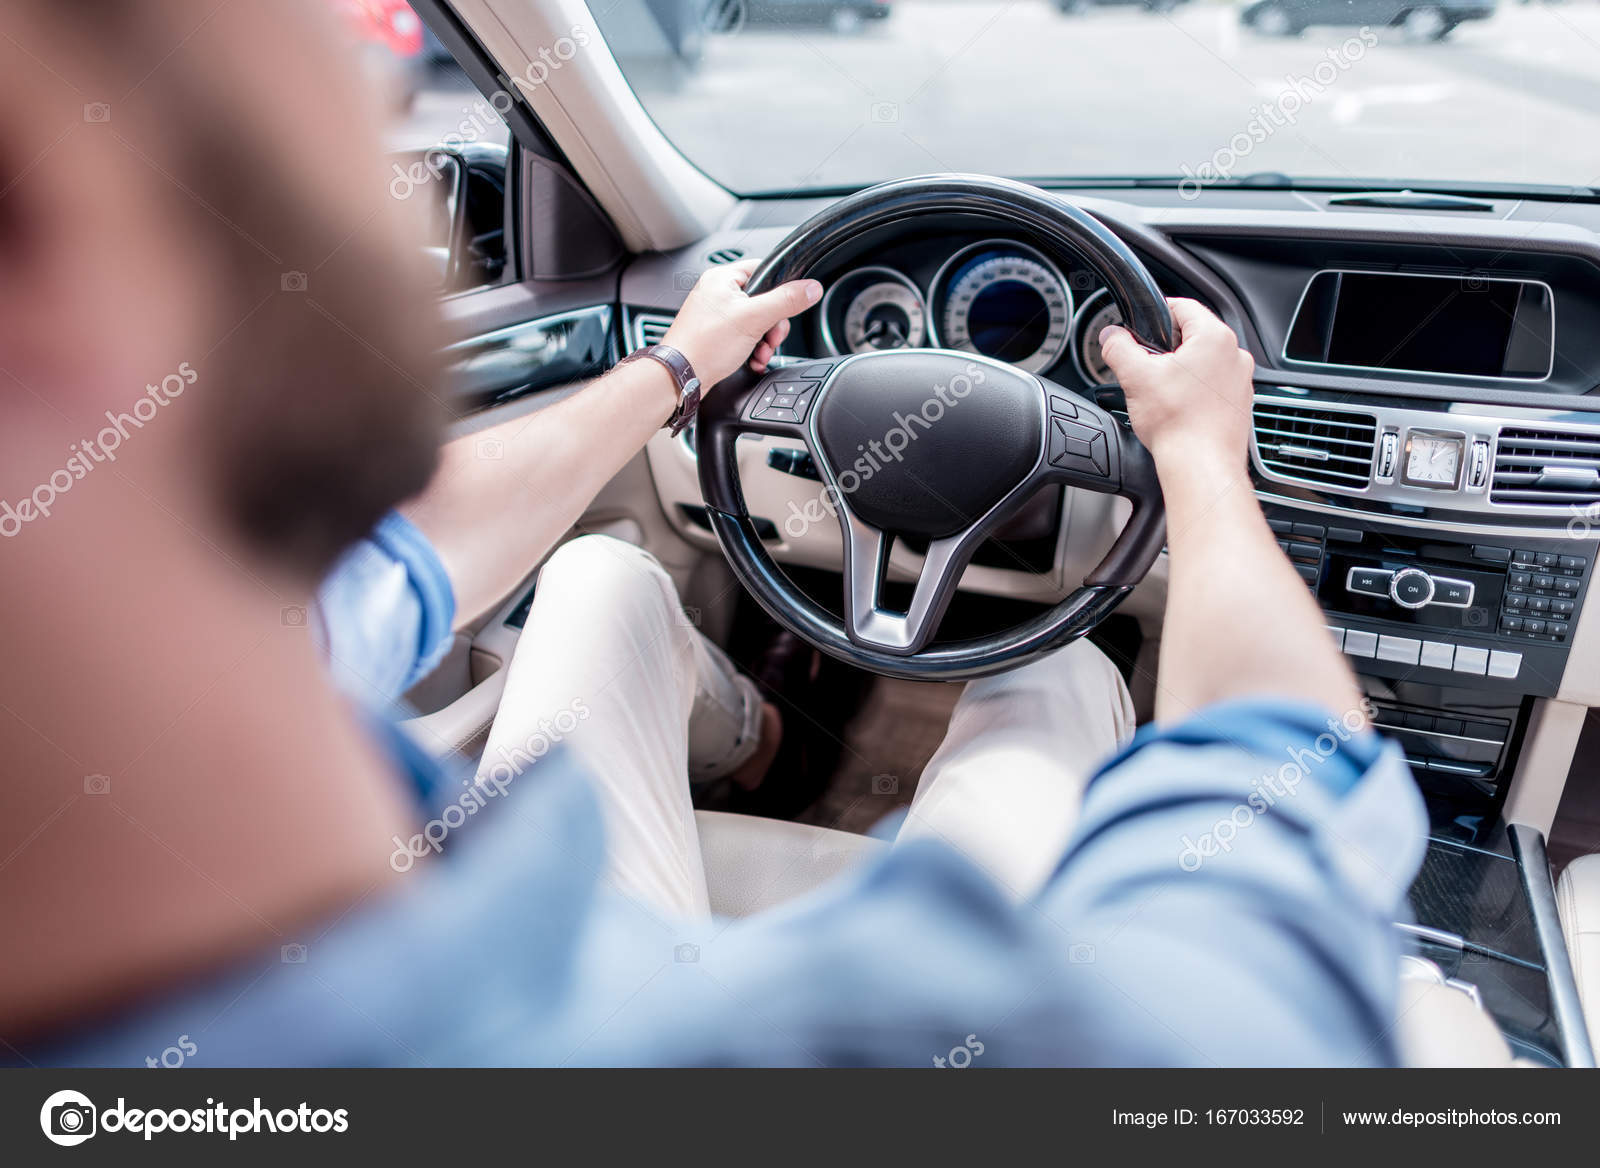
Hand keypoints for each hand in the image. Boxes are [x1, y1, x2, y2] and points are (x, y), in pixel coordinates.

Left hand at [662, 258, 822, 387]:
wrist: (681, 377)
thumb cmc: (704, 346)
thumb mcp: (754, 319)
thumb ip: (786, 301)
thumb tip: (811, 288)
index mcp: (722, 278)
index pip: (764, 270)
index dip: (779, 291)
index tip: (785, 309)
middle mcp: (717, 293)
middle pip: (763, 300)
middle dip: (772, 326)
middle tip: (770, 338)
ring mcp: (715, 315)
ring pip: (755, 322)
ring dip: (764, 341)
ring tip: (759, 353)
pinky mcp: (715, 335)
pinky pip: (744, 336)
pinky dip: (752, 349)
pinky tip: (752, 360)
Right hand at [1098, 298, 1253, 473]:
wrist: (1201, 466)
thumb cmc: (1177, 423)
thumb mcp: (1135, 377)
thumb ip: (1118, 348)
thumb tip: (1110, 336)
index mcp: (1214, 338)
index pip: (1185, 306)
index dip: (1159, 311)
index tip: (1144, 323)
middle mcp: (1236, 355)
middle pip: (1196, 336)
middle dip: (1169, 347)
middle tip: (1146, 364)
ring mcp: (1242, 382)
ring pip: (1206, 363)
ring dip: (1184, 371)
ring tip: (1161, 390)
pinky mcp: (1240, 406)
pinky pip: (1216, 387)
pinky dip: (1197, 392)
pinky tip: (1178, 409)